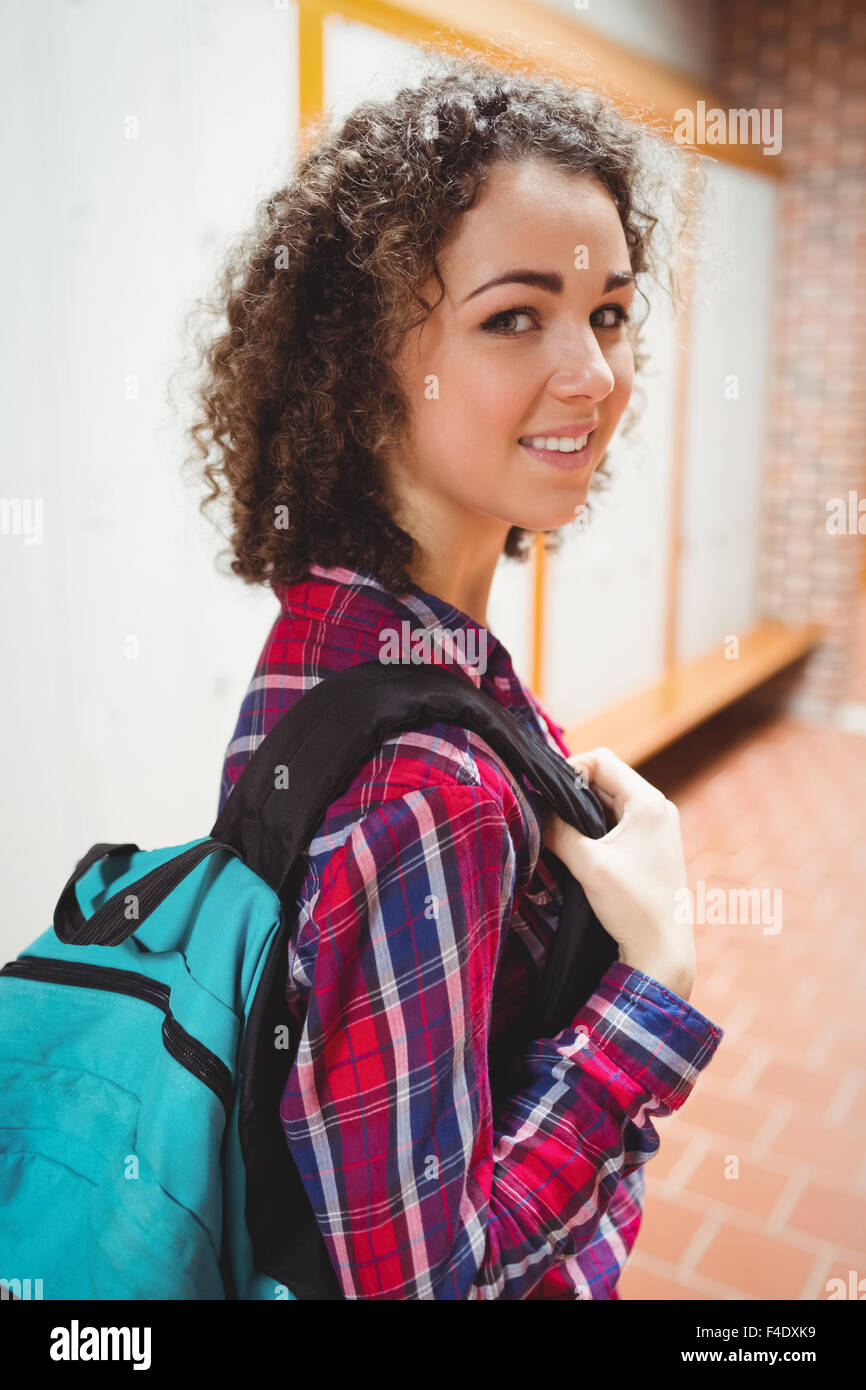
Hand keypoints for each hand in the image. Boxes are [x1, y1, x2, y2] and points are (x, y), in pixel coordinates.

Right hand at [541, 747, 695, 1000]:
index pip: (601, 760)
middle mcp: (657, 807)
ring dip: (583, 813)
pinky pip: (617, 821)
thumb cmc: (631, 905)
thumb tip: (534, 810)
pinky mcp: (652, 846)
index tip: (546, 796)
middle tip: (548, 816)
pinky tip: (579, 849)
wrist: (662, 950)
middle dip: (573, 793)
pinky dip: (595, 828)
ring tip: (561, 835)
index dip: (568, 770)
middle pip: (605, 778)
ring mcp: (657, 827)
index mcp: (648, 802)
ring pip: (609, 801)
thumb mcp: (588, 863)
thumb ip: (558, 830)